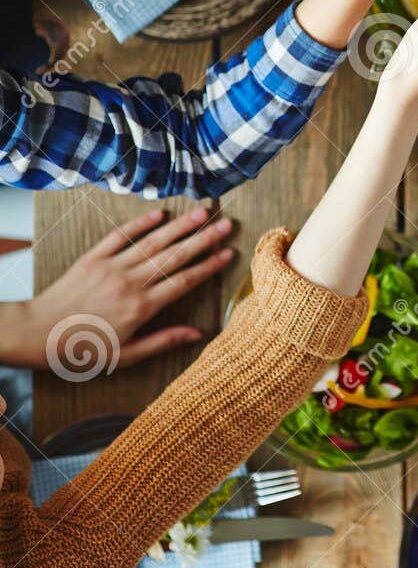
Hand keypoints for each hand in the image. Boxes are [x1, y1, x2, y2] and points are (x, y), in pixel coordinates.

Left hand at [5, 207, 234, 370]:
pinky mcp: (94, 257)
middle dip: (203, 239)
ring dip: (179, 226)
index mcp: (141, 307)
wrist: (40, 333)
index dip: (208, 267)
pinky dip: (140, 223)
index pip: (183, 281)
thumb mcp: (126, 356)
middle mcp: (130, 282)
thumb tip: (198, 335)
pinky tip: (159, 213)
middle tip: (226, 224)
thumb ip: (163, 341)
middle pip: (174, 256)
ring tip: (202, 212)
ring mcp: (112, 266)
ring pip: (153, 242)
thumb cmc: (85, 349)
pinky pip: (121, 235)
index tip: (229, 254)